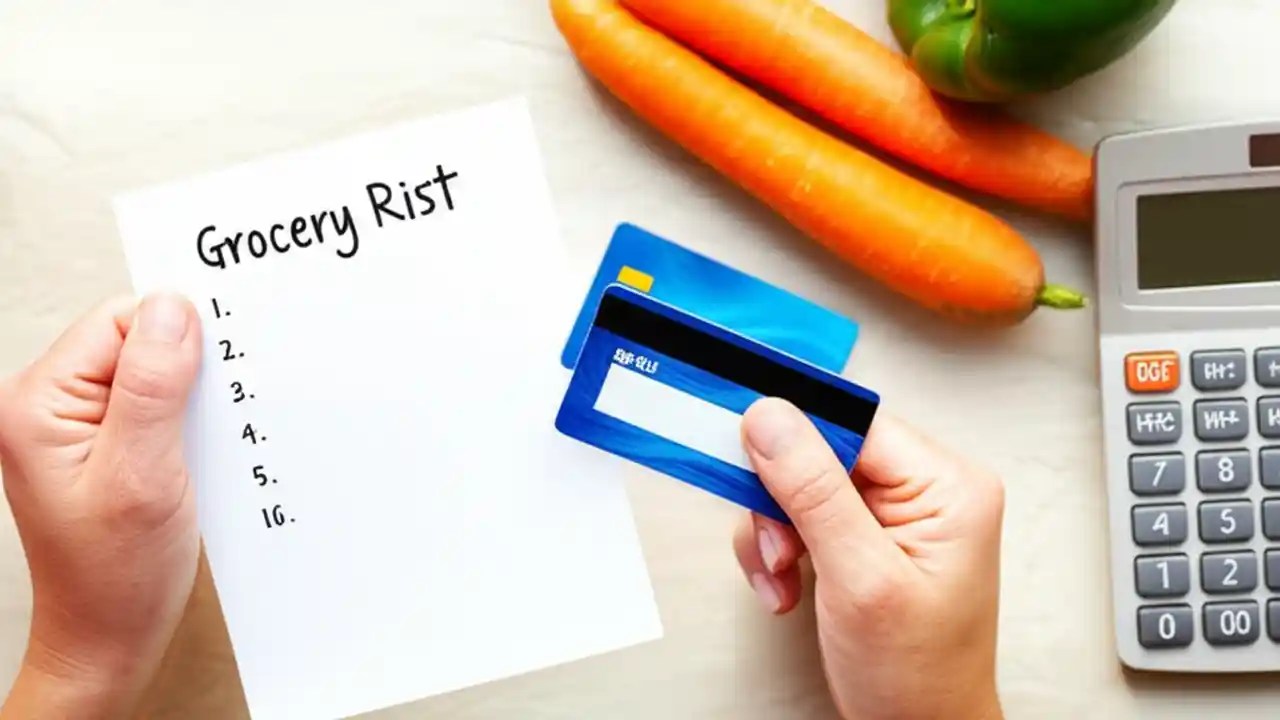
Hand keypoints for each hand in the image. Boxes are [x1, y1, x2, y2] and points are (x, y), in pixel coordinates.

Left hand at [0, 294, 201, 718]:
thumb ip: (153, 386)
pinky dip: (182, 427)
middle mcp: (47, 406)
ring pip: (151, 374)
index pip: (121, 321)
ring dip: (185, 406)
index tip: (202, 392)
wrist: (109, 640)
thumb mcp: (141, 475)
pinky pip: (154, 406)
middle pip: (136, 342)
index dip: (175, 345)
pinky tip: (186, 463)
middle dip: (183, 379)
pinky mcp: (101, 446)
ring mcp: (73, 427)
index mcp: (37, 403)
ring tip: (186, 458)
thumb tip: (173, 309)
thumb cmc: (114, 576)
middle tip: (193, 435)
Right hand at [735, 398, 1003, 719]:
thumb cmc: (919, 675)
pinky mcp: (864, 537)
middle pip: (819, 451)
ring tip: (782, 577)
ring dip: (773, 531)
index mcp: (947, 485)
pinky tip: (785, 586)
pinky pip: (801, 515)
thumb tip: (770, 417)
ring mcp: (893, 514)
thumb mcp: (861, 580)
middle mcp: (924, 490)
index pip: (853, 422)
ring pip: (800, 484)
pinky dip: (778, 550)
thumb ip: (815, 493)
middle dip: (779, 500)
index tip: (741, 448)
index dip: (792, 434)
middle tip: (775, 547)